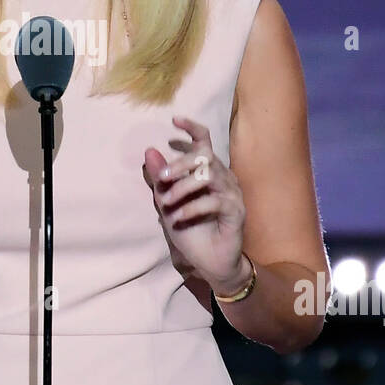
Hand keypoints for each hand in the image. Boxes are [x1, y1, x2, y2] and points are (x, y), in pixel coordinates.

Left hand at [142, 115, 247, 295]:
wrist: (210, 263)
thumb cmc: (191, 231)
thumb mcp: (168, 204)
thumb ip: (160, 179)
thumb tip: (149, 151)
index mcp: (208, 172)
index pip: (205, 142)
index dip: (192, 129)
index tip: (174, 120)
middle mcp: (224, 178)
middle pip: (205, 156)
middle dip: (181, 163)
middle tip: (162, 177)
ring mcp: (232, 195)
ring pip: (208, 176)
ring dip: (183, 187)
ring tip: (167, 202)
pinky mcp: (236, 212)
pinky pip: (214, 202)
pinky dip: (193, 208)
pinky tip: (179, 217)